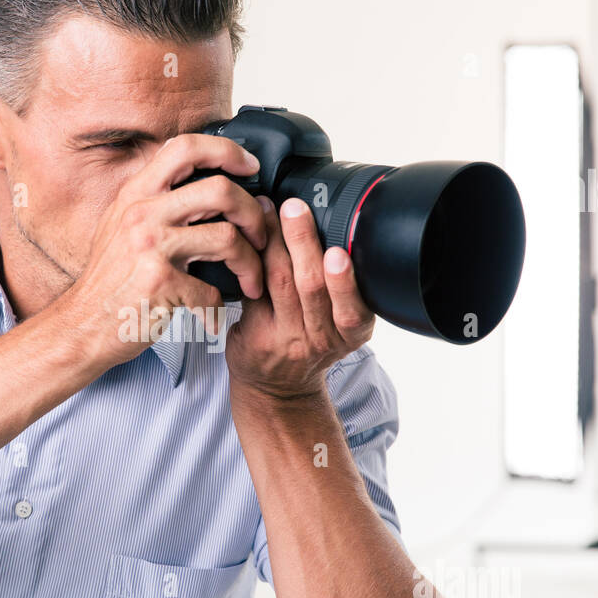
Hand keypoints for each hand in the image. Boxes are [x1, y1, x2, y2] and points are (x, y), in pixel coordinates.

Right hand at [58, 134, 267, 369]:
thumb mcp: (122, 225)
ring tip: (252, 280)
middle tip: (261, 237)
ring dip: (252, 264)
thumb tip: (203, 178)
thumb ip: (155, 199)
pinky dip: (219, 306)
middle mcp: (143, 213)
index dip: (227, 152)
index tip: (250, 169)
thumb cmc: (109, 281)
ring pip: (228, 237)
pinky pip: (213, 289)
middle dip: (254, 215)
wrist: (81, 326)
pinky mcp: (160, 282)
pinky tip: (212, 315)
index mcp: (136, 194)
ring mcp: (151, 246)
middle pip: (221, 190)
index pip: (186, 147)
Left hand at [226, 196, 376, 402]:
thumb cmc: (310, 346)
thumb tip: (326, 224)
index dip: (344, 283)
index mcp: (351, 333)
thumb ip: (340, 290)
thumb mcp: (339, 326)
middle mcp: (321, 339)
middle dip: (303, 242)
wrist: (277, 389)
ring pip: (279, 283)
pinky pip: (253, 290)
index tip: (338, 254)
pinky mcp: (256, 336)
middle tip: (295, 208)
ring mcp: (285, 340)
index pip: (353, 310)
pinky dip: (250, 260)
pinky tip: (245, 235)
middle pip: (311, 287)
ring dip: (273, 242)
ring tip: (267, 210)